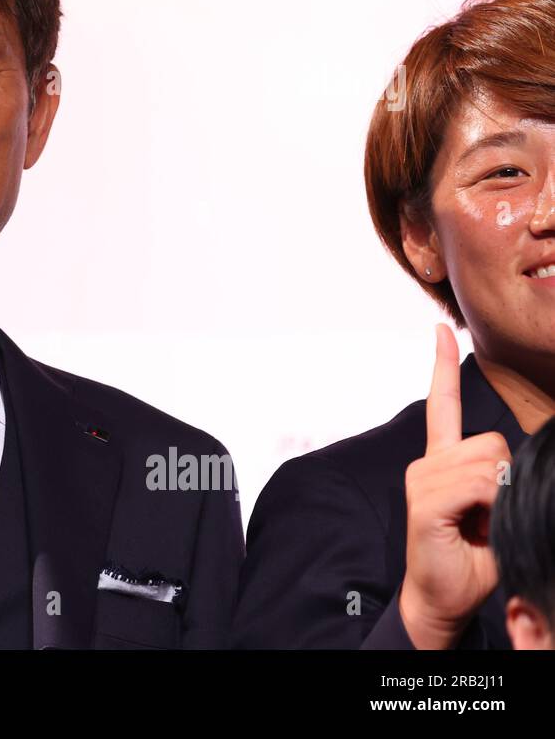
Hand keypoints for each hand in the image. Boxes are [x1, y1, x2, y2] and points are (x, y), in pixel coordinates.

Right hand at [400, 324, 509, 647]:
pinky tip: (472, 526)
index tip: (440, 331)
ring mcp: (423, 480)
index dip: (442, 365)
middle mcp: (427, 463)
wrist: (444, 597)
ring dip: (498, 496)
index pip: (442, 405)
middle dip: (506, 476)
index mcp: (441, 462)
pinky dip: (488, 506)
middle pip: (492, 441)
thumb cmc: (471, 558)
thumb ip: (493, 478)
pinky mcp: (425, 501)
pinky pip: (478, 485)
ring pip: (489, 461)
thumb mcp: (491, 510)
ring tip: (479, 524)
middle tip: (489, 515)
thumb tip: (502, 467)